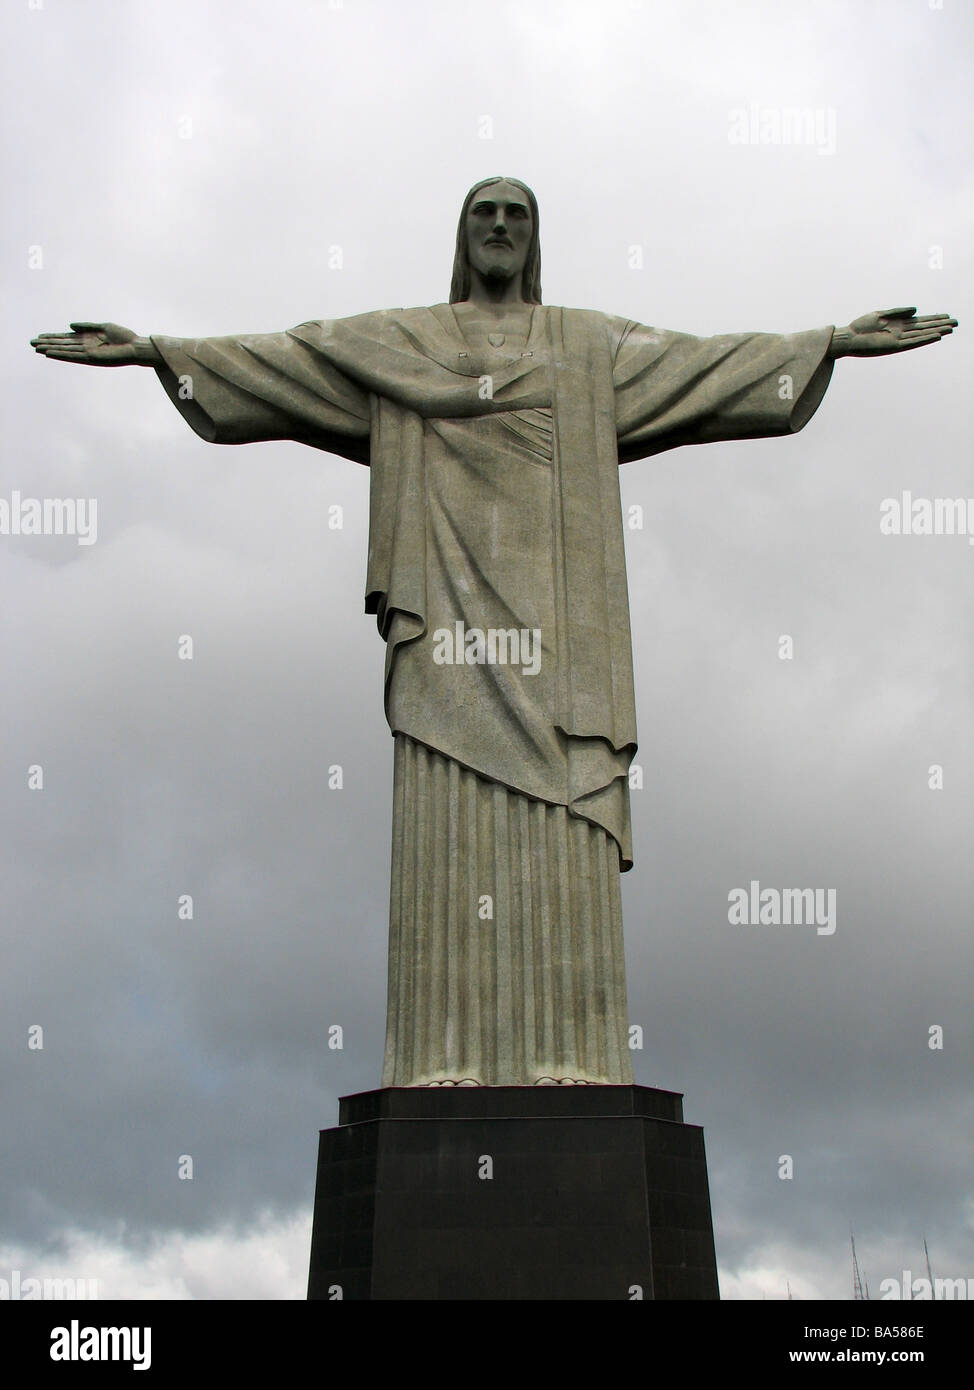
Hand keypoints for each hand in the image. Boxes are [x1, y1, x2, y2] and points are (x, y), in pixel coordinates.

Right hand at [30, 322, 157, 365]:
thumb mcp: (103, 326)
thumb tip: (70, 326)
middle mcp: (85, 347)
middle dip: (47, 343)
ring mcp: (87, 353)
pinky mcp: (91, 358)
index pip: (66, 338)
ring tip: (37, 348)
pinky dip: (61, 355)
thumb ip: (86, 326)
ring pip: (64, 350)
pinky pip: (73, 356)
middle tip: (31, 343)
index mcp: (87, 339)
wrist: (135, 347)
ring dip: (50, 349)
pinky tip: (50, 353)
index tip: (39, 337)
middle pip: (62, 345)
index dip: (53, 337)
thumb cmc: (123, 337)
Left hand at [831, 307, 956, 357]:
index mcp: (898, 324)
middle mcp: (901, 332)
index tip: (947, 316)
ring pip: (922, 335)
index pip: (920, 321)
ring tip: (950, 329)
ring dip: (936, 332)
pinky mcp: (893, 346)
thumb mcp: (881, 314)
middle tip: (956, 323)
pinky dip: (924, 339)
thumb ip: (899, 311)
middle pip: (924, 327)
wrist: (848, 338)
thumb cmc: (861, 326)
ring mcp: (898, 340)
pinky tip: (935, 336)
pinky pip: (913, 342)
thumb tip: (917, 310)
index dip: (934, 318)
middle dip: (940, 324)